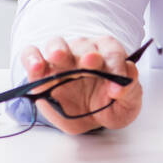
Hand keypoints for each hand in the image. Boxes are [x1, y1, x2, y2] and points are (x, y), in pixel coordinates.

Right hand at [18, 35, 142, 133]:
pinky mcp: (41, 70)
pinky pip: (31, 55)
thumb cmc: (108, 106)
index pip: (113, 52)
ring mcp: (61, 59)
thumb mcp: (126, 105)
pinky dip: (31, 58)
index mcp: (108, 55)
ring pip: (57, 44)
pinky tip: (36, 67)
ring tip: (58, 56)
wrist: (88, 118)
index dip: (117, 67)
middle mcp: (84, 51)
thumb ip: (131, 91)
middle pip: (85, 46)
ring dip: (58, 49)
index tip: (118, 88)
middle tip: (91, 61)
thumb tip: (126, 79)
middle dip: (89, 54)